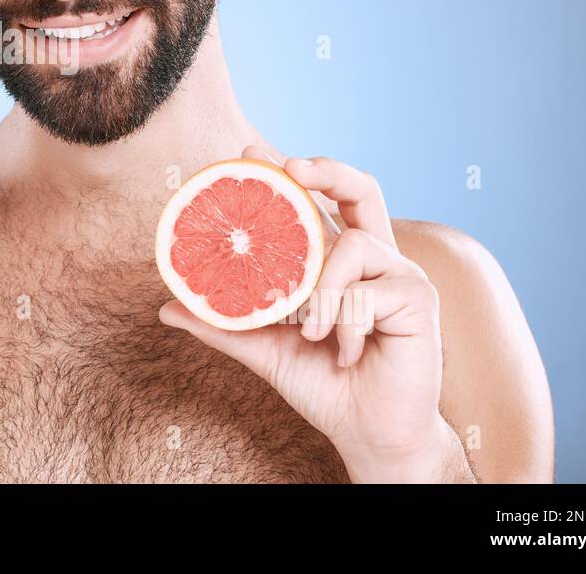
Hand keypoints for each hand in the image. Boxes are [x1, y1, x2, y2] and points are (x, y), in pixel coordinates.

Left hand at [160, 146, 465, 480]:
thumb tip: (167, 307)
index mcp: (342, 263)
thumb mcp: (265, 349)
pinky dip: (344, 323)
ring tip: (309, 330)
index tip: (251, 152)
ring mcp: (401, 276)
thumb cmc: (324, 386)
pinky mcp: (418, 299)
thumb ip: (225, 324)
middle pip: (362, 189)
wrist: (367, 433)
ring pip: (352, 246)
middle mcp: (376, 260)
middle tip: (290, 168)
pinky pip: (367, 292)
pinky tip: (342, 352)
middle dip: (326, 170)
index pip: (323, 202)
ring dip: (321, 289)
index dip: (296, 172)